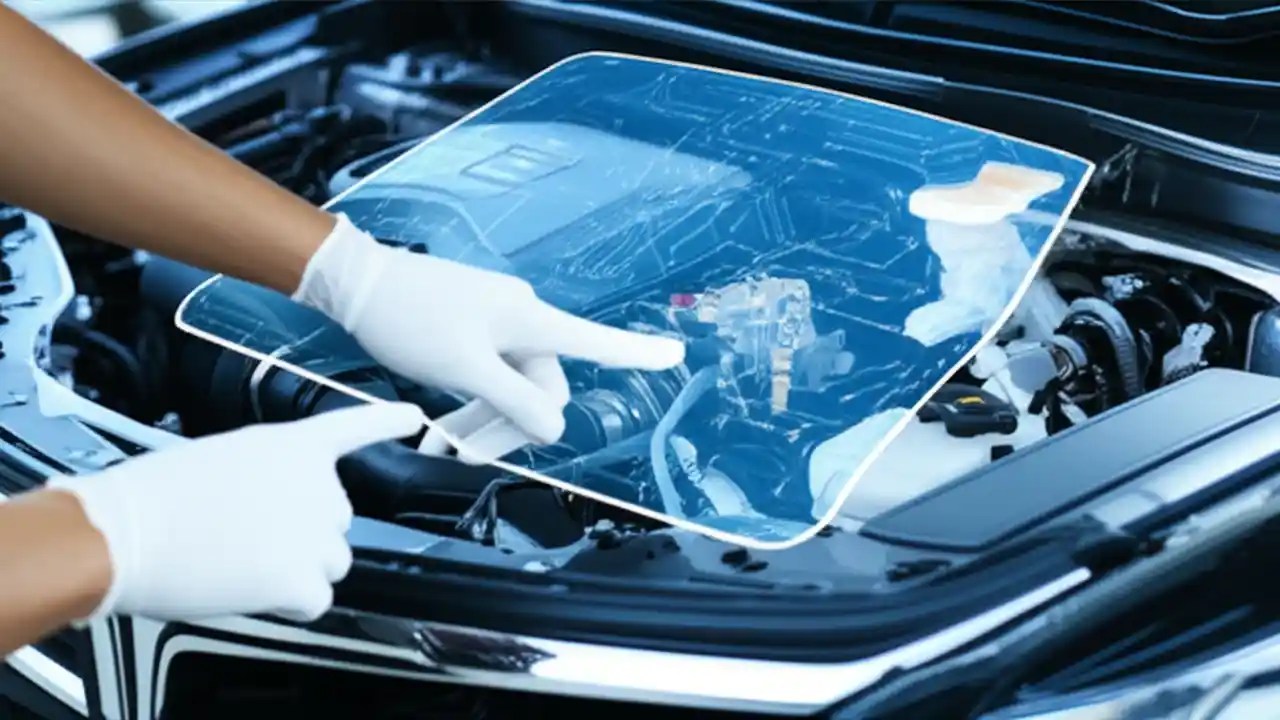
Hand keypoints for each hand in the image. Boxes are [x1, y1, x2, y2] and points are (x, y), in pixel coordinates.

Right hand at [44, 402, 424, 622]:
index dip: (386, 422)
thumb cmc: (154, 499)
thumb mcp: (223, 462)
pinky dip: (289, 603)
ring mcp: (316, 530)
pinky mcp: (304, 576)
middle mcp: (318, 484)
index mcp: (293, 447)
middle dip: (302, 535)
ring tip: (243, 562)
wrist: (127, 531)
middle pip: (337, 521)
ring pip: (331, 563)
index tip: (414, 417)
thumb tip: (277, 511)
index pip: (352, 429)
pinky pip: (315, 601)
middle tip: (247, 538)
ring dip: (298, 570)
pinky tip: (252, 588)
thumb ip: (270, 479)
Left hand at [292, 214, 685, 461]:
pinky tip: (439, 423)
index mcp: (529, 322)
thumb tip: (556, 426)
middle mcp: (523, 320)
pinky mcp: (474, 328)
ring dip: (483, 421)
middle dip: (508, 427)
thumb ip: (514, 400)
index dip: (636, 353)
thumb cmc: (409, 318)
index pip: (595, 342)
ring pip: (511, 387)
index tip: (675, 355)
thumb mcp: (463, 367)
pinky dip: (470, 402)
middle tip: (457, 453)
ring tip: (437, 445)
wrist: (358, 283)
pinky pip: (489, 374)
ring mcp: (497, 323)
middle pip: (542, 388)